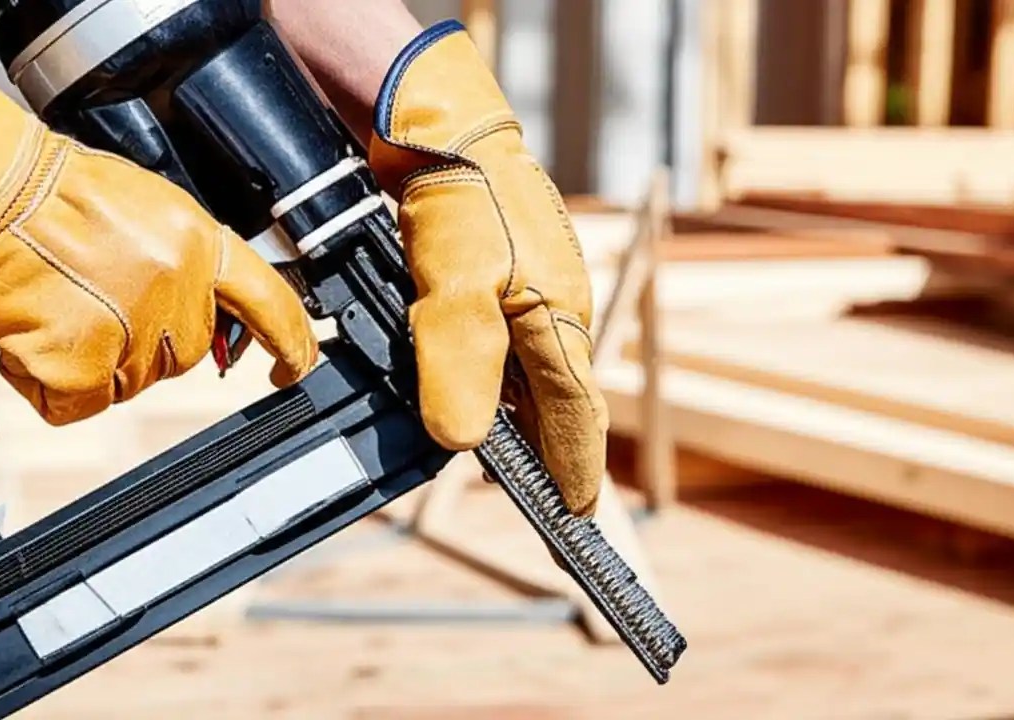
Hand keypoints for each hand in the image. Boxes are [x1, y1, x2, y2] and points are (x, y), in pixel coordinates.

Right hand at [0, 30, 317, 423]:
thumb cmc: (51, 191)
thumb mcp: (146, 210)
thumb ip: (181, 259)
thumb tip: (194, 304)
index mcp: (199, 244)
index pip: (271, 304)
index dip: (290, 343)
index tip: (293, 368)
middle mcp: (179, 294)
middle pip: (184, 354)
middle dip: (141, 339)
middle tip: (90, 298)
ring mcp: (134, 335)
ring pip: (130, 381)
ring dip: (92, 359)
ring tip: (53, 305)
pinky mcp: (84, 368)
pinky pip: (77, 403)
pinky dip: (50, 384)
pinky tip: (30, 337)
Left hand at [369, 22, 608, 515]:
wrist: (436, 122)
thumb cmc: (459, 195)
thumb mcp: (457, 285)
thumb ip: (461, 364)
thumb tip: (462, 443)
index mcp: (560, 319)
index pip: (576, 414)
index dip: (574, 467)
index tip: (577, 515)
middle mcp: (550, 309)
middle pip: (554, 399)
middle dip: (542, 448)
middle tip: (529, 494)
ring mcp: (524, 290)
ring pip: (524, 371)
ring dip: (509, 413)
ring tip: (488, 453)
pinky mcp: (493, 274)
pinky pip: (499, 339)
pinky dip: (485, 373)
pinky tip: (462, 384)